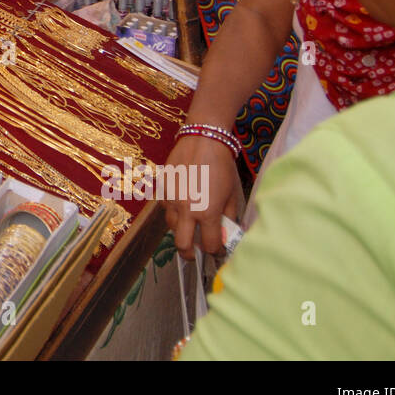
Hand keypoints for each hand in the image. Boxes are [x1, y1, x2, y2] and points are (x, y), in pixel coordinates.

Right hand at [162, 135, 242, 260]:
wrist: (203, 140)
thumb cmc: (222, 166)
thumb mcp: (232, 194)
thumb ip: (227, 217)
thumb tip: (225, 234)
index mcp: (207, 213)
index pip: (210, 246)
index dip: (216, 252)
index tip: (218, 251)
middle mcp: (186, 210)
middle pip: (182, 246)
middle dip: (190, 254)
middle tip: (196, 253)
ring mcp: (171, 200)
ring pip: (171, 227)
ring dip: (181, 230)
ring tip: (190, 224)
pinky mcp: (162, 189)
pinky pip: (166, 208)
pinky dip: (174, 211)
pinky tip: (183, 203)